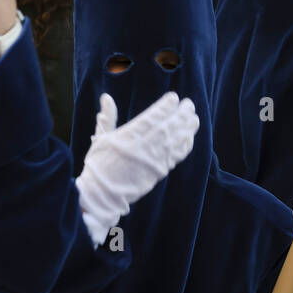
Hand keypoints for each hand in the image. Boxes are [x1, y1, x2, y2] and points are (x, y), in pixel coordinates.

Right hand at [74, 92, 199, 246]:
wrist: (102, 195)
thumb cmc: (99, 165)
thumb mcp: (100, 139)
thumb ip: (107, 118)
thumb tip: (106, 97)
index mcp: (127, 137)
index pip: (152, 117)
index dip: (165, 106)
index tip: (173, 97)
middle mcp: (143, 147)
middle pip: (168, 127)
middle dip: (181, 114)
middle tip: (189, 104)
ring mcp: (153, 161)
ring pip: (176, 140)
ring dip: (187, 128)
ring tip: (194, 118)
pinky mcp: (159, 172)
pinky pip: (177, 156)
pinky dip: (185, 145)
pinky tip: (189, 136)